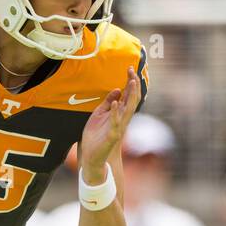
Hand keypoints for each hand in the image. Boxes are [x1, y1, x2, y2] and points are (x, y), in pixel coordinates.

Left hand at [79, 67, 139, 182]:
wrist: (92, 156)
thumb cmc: (96, 136)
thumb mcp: (100, 114)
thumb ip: (108, 103)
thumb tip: (117, 90)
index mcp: (119, 113)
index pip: (129, 95)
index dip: (130, 82)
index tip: (129, 69)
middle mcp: (122, 119)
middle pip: (132, 99)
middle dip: (133, 85)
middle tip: (132, 71)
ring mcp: (118, 127)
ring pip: (128, 110)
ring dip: (130, 95)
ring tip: (131, 82)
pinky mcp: (112, 135)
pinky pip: (115, 122)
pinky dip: (116, 112)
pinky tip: (116, 102)